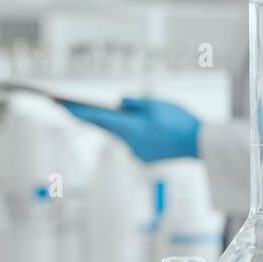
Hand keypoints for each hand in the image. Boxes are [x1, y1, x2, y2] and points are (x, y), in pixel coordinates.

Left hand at [59, 97, 200, 162]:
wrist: (201, 144)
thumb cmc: (179, 121)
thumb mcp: (156, 103)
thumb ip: (134, 103)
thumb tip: (120, 103)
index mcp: (128, 128)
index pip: (97, 118)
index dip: (78, 112)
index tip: (61, 106)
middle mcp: (128, 143)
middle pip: (105, 128)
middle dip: (90, 118)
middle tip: (69, 108)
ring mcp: (136, 153)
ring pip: (122, 135)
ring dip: (118, 125)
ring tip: (110, 114)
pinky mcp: (146, 158)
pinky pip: (135, 143)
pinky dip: (135, 134)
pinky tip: (141, 128)